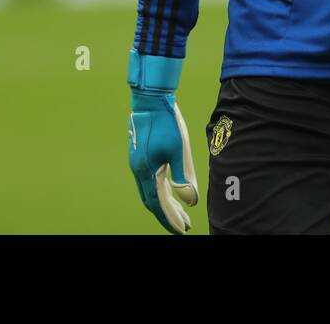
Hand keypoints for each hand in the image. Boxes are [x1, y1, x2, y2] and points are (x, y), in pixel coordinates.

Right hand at [127, 50, 198, 232]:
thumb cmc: (165, 122)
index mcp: (146, 171)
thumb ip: (183, 175)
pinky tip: (171, 191)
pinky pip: (151, 180)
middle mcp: (139, 170)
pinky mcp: (141, 156)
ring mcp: (138, 163)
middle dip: (169, 215)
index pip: (157, 203)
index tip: (181, 230)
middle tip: (185, 226)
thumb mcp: (179, 148)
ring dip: (166, 204)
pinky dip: (161, 191)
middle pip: (154, 200)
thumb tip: (191, 200)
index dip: (169, 219)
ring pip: (152, 191)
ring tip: (182, 213)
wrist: (150, 98)